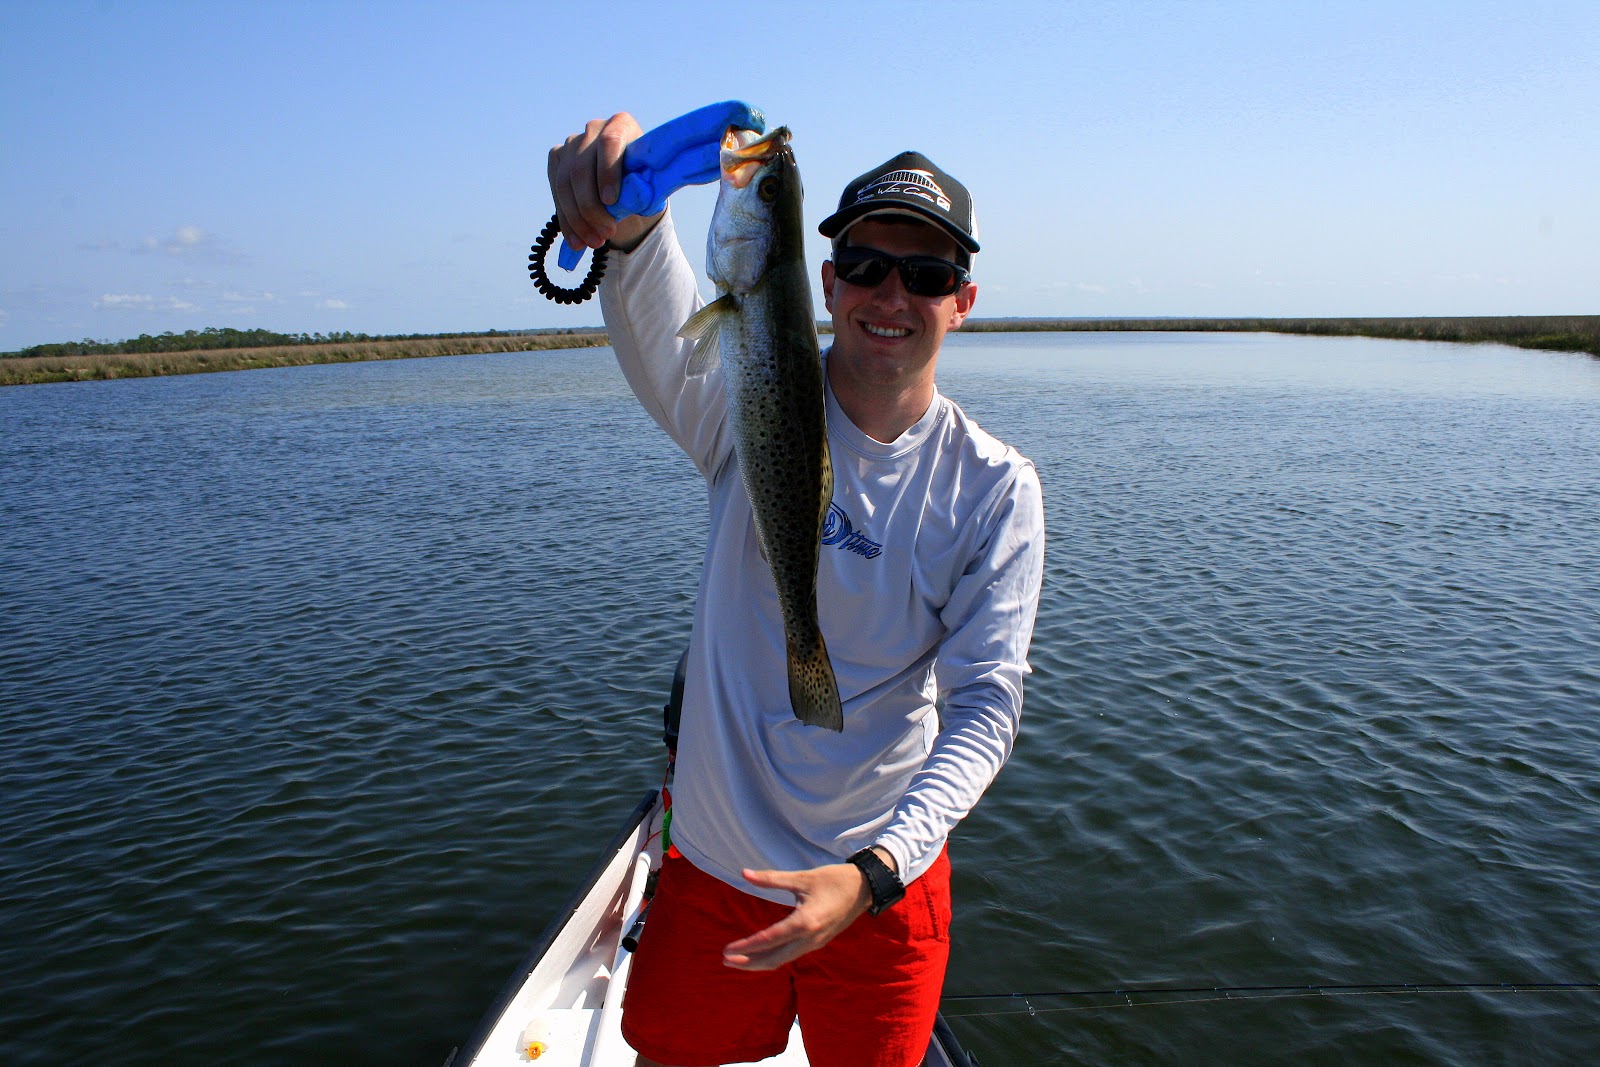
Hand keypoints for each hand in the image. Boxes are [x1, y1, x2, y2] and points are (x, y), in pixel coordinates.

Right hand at [546, 112, 660, 253]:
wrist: (626, 187)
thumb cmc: (644, 184)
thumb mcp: (651, 186)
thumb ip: (646, 188)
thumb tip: (638, 196)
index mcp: (622, 124)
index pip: (610, 142)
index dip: (608, 172)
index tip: (611, 202)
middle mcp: (593, 129)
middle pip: (582, 168)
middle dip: (591, 207)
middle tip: (606, 234)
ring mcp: (571, 143)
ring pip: (565, 183)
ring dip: (578, 219)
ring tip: (594, 242)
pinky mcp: (556, 159)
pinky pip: (556, 192)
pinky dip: (566, 221)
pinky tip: (576, 241)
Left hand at [722, 860, 874, 970]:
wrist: (865, 888)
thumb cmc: (833, 879)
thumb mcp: (802, 877)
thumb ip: (771, 878)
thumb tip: (744, 873)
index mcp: (805, 922)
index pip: (769, 939)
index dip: (746, 946)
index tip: (727, 950)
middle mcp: (810, 938)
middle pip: (774, 958)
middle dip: (749, 962)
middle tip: (726, 960)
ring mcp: (815, 943)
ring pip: (783, 959)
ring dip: (760, 962)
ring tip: (739, 960)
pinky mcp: (818, 942)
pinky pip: (792, 955)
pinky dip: (774, 957)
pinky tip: (762, 954)